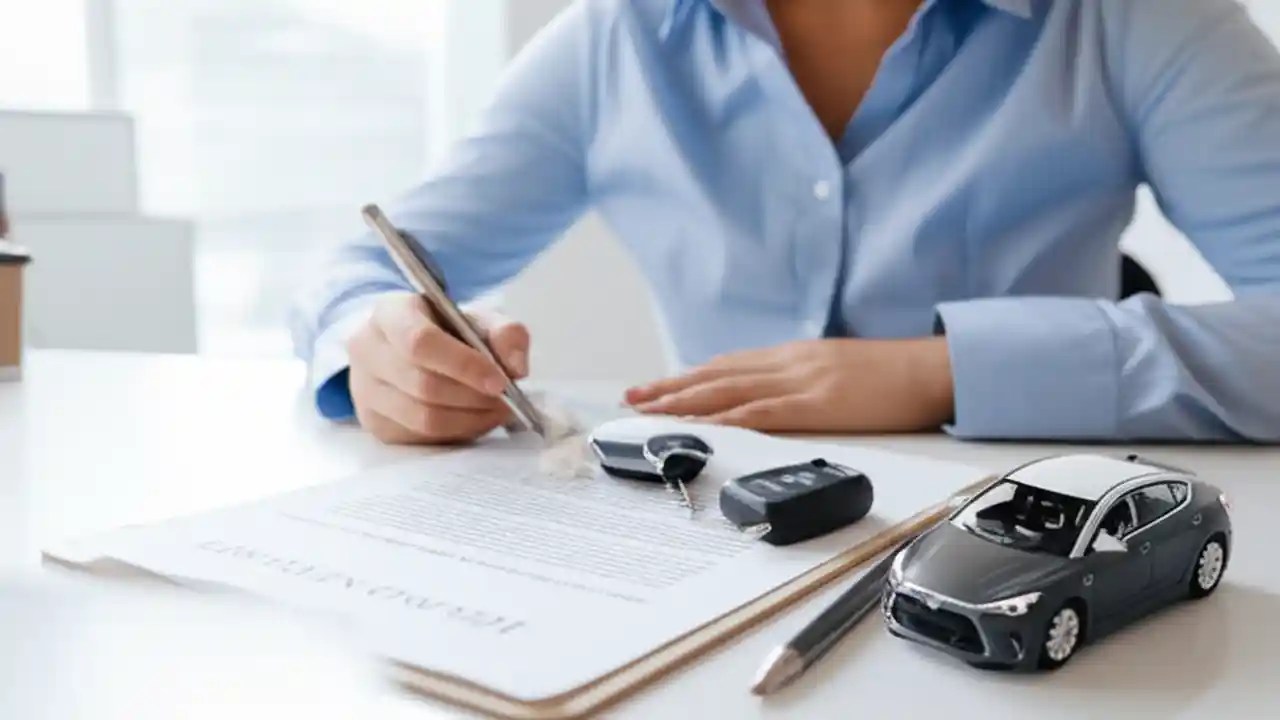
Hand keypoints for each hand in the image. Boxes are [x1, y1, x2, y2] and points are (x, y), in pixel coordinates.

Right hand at [346, 292, 529, 444]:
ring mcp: (364, 391)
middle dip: (474, 396)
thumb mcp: (478, 319)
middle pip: (424, 385)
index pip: (420, 342)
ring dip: (470, 419)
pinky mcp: (374, 423)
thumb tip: (515, 367)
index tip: (500, 381)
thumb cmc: (444, 331)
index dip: (464, 365)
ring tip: (497, 410)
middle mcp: (367, 350)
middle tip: (506, 399)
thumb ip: (505, 333)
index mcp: (389, 313)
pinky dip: (457, 432)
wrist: (404, 349)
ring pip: (423, 417)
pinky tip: (474, 419)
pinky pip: (421, 437)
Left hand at [624, 338, 953, 433]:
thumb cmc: (893, 376)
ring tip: (649, 412)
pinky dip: (726, 418)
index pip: (728, 365)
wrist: (934, 370)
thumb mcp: (839, 370)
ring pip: (729, 390)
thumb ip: (803, 381)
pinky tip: (702, 424)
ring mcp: (802, 381)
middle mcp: (790, 362)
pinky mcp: (818, 404)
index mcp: (795, 356)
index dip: (688, 376)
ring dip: (684, 401)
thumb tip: (772, 398)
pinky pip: (763, 411)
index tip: (656, 386)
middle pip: (717, 374)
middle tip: (632, 398)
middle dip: (671, 388)